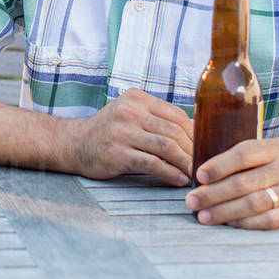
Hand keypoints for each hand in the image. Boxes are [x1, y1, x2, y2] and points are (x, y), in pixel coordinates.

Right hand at [65, 88, 193, 185]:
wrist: (73, 143)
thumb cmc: (107, 131)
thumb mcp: (130, 113)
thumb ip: (156, 118)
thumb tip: (195, 131)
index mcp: (137, 99)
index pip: (176, 114)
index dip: (195, 133)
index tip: (204, 148)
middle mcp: (130, 112)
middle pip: (174, 131)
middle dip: (193, 151)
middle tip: (204, 164)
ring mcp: (122, 132)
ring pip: (167, 147)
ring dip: (185, 163)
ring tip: (195, 173)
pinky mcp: (117, 154)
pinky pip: (152, 164)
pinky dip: (170, 173)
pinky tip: (178, 180)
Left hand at [185, 138, 278, 228]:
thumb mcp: (276, 148)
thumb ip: (248, 154)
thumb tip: (206, 168)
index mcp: (276, 149)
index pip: (244, 154)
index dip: (219, 165)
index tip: (198, 176)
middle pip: (244, 182)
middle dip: (213, 194)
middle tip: (192, 202)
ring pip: (254, 203)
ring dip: (225, 211)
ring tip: (204, 217)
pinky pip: (270, 221)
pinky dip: (247, 223)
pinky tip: (230, 224)